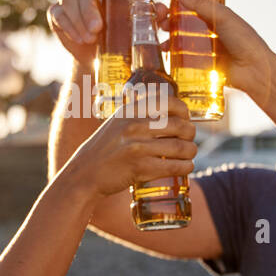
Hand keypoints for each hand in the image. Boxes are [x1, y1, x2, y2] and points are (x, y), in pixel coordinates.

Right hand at [49, 0, 169, 67]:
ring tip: (92, 38)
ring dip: (79, 20)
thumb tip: (162, 11)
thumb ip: (151, 14)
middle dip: (89, 8)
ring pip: (68, 0)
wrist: (101, 54)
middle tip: (99, 28)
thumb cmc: (123, 29)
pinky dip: (69, 27)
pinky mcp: (57, 13)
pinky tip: (80, 39)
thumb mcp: (139, 21)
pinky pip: (58, 14)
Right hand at [60, 85, 196, 197]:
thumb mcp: (116, 122)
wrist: (84, 174)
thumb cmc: (104, 149)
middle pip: (180, 125)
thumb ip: (137, 113)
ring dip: (191, 152)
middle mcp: (134, 125)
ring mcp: (137, 147)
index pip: (169, 102)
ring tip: (189, 154)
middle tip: (189, 139)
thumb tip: (170, 111)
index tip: (186, 118)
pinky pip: (174, 166)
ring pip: (181, 147)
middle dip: (190, 134)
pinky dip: (185, 167)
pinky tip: (185, 167)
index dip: (184, 111)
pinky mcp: (140, 168)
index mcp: (130, 110)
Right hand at [171, 0, 274, 105]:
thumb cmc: (244, 40)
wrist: (255, 70)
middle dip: (168, 24)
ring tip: (162, 44)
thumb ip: (199, 4)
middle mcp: (209, 31)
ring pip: (182, 42)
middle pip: (183, 25)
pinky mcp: (204, 65)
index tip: (164, 8)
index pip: (191, 8)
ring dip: (169, 41)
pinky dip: (175, 57)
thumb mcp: (222, 17)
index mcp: (215, 17)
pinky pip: (186, 60)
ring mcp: (206, 49)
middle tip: (160, 24)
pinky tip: (168, 56)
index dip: (175, 7)